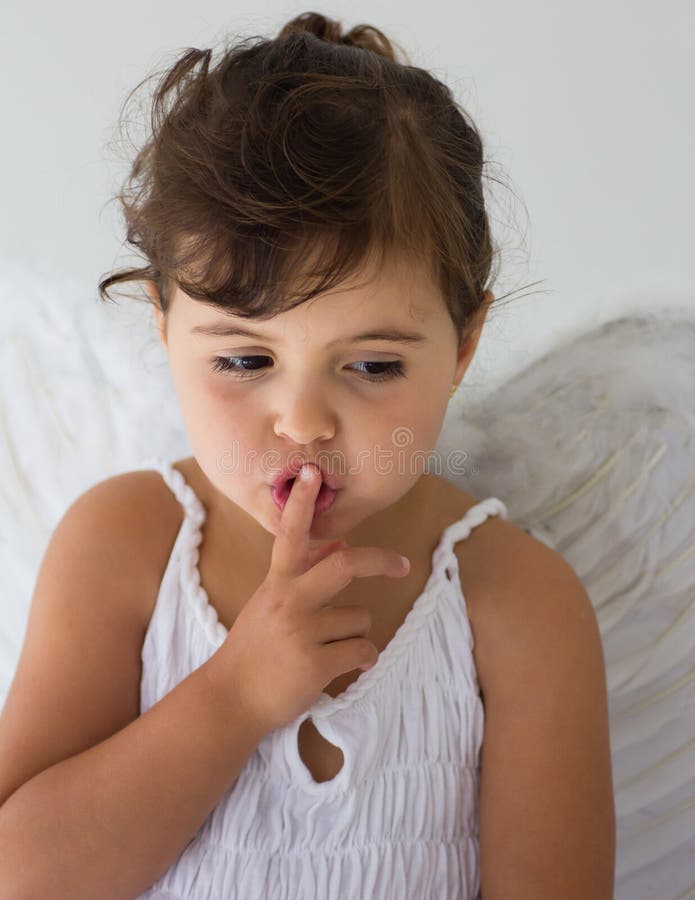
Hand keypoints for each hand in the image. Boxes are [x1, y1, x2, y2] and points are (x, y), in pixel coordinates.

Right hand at [207, 463, 409, 734]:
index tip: (313, 473)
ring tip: (331, 649)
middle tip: (401, 564)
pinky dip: (363, 660)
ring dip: (356, 634)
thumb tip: (341, 544)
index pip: (290, 535)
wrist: (231, 698)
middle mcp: (290, 601)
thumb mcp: (272, 604)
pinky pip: (363, 651)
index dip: (302, 503)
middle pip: (345, 565)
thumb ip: (304, 575)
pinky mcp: (316, 664)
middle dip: (380, 561)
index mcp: (277, 583)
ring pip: (360, 618)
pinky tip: (347, 667)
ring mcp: (303, 632)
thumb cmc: (254, 648)